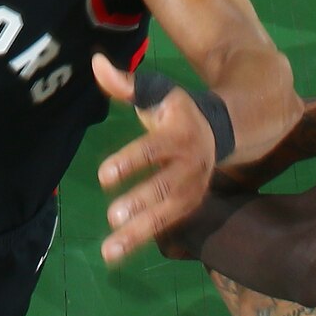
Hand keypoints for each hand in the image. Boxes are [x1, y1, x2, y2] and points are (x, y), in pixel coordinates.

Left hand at [93, 56, 221, 265]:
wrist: (219, 130)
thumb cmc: (176, 111)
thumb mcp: (157, 91)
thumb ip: (126, 83)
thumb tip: (96, 63)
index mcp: (180, 134)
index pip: (153, 149)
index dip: (129, 161)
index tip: (103, 175)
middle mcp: (191, 165)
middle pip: (163, 188)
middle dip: (139, 203)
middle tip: (113, 218)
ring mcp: (192, 190)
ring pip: (165, 214)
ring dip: (138, 234)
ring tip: (109, 250)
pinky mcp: (188, 207)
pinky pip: (164, 225)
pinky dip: (141, 240)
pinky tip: (115, 253)